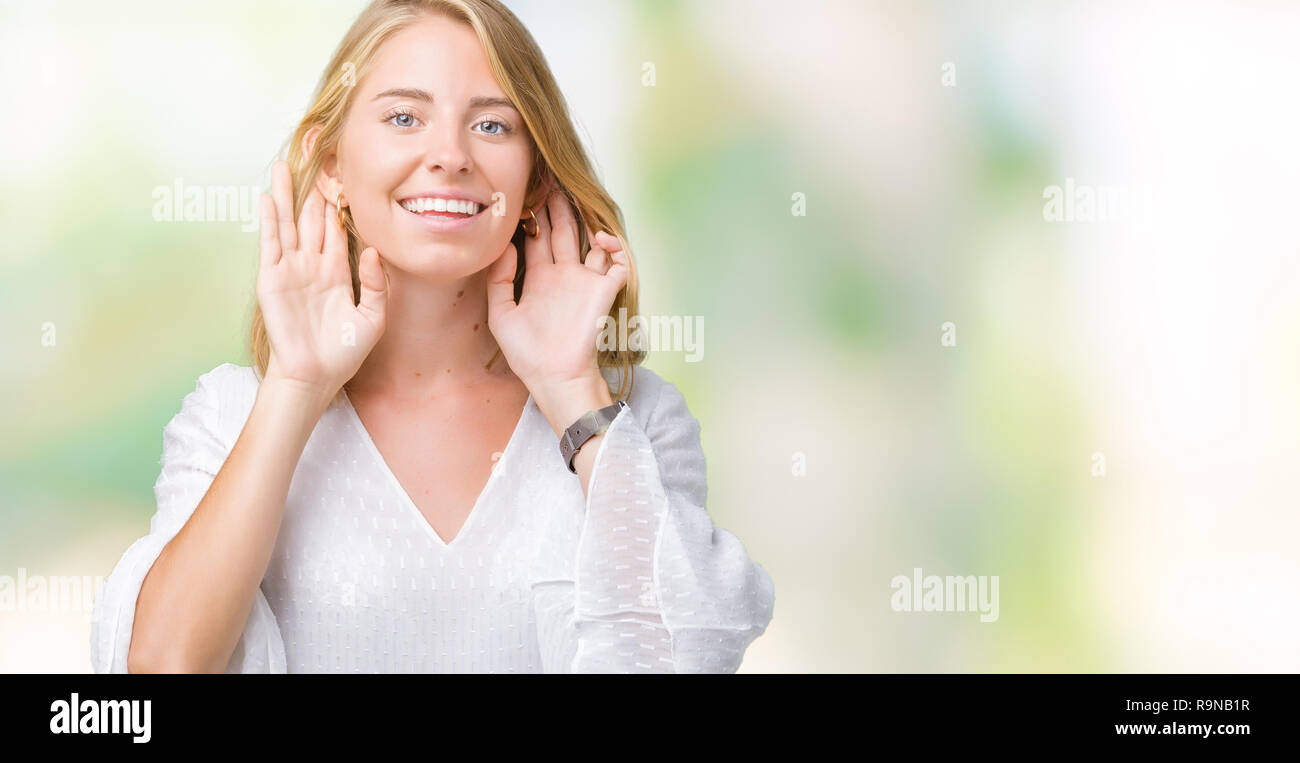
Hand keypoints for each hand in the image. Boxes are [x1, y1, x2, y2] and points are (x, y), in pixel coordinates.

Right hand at [257, 160, 388, 398]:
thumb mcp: (372, 318)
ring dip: (286, 195)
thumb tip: (373, 250)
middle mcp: (313, 266)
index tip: (345, 177)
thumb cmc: (343, 353)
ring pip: (289, 223)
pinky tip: (269, 197)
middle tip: (316, 156)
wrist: (315, 376)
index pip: (338, 231)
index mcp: (337, 273)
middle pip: (313, 219)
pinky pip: (271, 243)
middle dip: (315, 190)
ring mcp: (291, 270)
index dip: (341, 205)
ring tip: (283, 164)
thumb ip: (375, 284)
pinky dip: (270, 220)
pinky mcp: (272, 278)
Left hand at [484, 189, 628, 395]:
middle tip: (549, 180)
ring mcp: (585, 282)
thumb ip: (498, 280)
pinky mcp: (604, 292)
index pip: (537, 240)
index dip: (532, 219)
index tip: (526, 195)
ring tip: (573, 195)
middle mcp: (563, 276)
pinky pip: (618, 263)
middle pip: (562, 231)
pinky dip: (614, 247)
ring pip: (589, 240)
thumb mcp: (501, 316)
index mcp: (539, 280)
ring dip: (584, 219)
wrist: (556, 377)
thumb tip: (505, 246)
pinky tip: (599, 238)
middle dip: (556, 207)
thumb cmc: (528, 354)